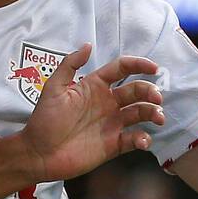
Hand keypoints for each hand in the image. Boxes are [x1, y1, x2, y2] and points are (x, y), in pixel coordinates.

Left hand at [20, 44, 164, 183]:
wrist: (39, 154)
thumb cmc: (45, 119)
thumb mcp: (53, 88)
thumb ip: (70, 65)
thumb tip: (89, 44)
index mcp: (95, 86)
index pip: (121, 69)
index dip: (138, 65)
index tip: (154, 68)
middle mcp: (107, 102)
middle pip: (136, 91)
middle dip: (149, 91)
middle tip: (156, 97)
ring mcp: (112, 123)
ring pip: (140, 113)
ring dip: (152, 112)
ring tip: (158, 117)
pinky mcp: (113, 144)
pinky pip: (134, 139)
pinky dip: (143, 139)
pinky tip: (141, 140)